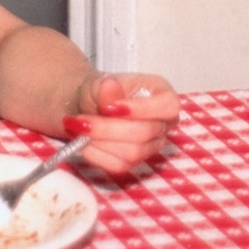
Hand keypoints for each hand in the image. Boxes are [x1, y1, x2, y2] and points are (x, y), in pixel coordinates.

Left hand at [63, 73, 180, 173]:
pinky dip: (96, 154)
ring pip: (132, 152)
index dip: (141, 109)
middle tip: (81, 120)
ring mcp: (152, 145)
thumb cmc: (101, 91)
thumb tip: (110, 85)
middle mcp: (163, 122)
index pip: (168, 105)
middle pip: (145, 133)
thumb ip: (107, 86)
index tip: (109, 107)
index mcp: (163, 95)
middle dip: (108, 128)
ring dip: (100, 142)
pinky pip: (119, 165)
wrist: (88, 106)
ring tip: (79, 128)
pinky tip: (83, 142)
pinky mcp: (136, 162)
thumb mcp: (100, 83)